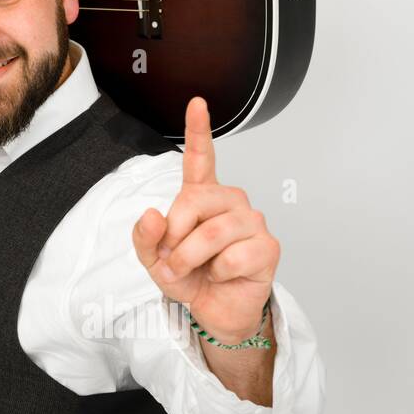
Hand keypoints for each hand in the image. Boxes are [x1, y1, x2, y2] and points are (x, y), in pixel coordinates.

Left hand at [131, 97, 279, 343]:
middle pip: (194, 202)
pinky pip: (234, 257)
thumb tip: (152, 215)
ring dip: (191, 258)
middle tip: (173, 258)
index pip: (201, 157)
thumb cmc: (189, 276)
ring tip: (191, 270)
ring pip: (213, 233)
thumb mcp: (154, 258)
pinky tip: (222, 275)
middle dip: (174, 235)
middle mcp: (230, 201)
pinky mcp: (268, 247)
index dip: (198, 129)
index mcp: (202, 196)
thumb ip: (145, 236)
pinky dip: (217, 273)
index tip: (197, 103)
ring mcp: (252, 221)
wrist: (214, 310)